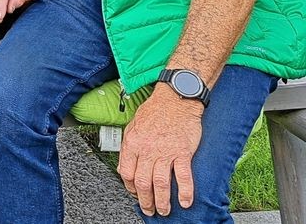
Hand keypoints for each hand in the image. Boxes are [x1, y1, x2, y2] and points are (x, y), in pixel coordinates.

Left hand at [118, 88, 203, 216]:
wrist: (175, 99)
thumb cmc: (154, 111)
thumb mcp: (133, 126)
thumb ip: (128, 147)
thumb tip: (124, 166)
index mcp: (132, 144)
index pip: (126, 172)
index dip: (129, 187)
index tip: (134, 194)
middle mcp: (147, 150)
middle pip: (142, 182)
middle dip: (145, 200)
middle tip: (149, 210)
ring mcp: (165, 152)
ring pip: (160, 183)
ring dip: (162, 201)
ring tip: (164, 210)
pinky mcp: (182, 152)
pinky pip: (183, 176)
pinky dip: (184, 191)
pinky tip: (185, 201)